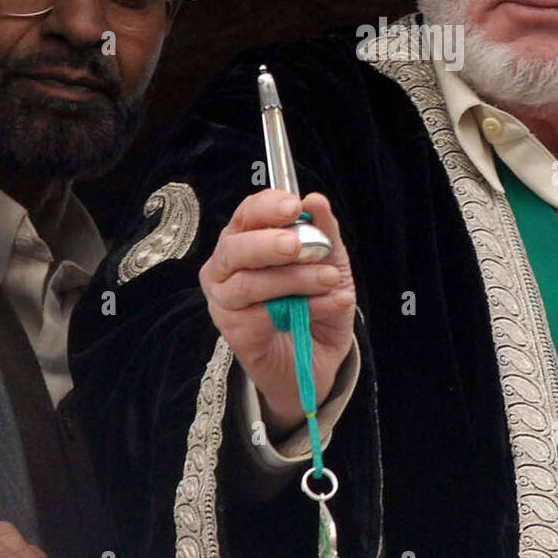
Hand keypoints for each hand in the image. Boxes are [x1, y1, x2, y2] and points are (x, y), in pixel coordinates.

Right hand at [198, 189, 355, 439]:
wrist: (317, 356)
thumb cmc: (314, 300)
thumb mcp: (329, 260)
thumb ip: (323, 231)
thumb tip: (315, 200)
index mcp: (245, 241)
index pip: (245, 215)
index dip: (266, 207)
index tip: (293, 206)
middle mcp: (225, 269)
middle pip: (234, 248)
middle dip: (268, 243)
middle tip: (299, 246)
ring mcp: (225, 303)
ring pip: (248, 283)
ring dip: (294, 279)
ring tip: (330, 279)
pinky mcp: (235, 333)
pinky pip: (264, 315)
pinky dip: (306, 307)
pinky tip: (331, 302)